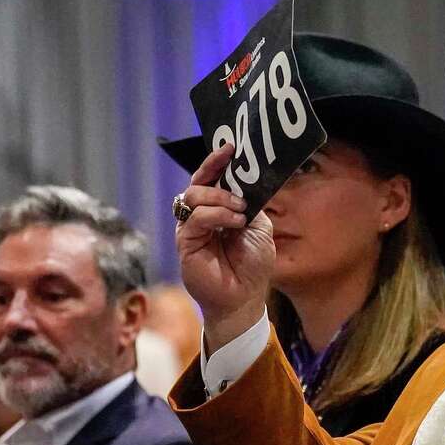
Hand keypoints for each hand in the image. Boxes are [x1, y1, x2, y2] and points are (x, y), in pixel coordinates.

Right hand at [175, 142, 273, 351]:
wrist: (244, 298)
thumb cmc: (252, 266)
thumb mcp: (259, 229)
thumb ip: (252, 205)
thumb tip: (250, 183)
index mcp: (218, 210)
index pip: (211, 179)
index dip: (217, 162)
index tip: (231, 147)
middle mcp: (201, 217)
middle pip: (198, 182)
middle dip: (215, 173)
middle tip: (237, 183)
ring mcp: (191, 229)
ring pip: (193, 196)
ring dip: (219, 197)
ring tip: (240, 210)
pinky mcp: (185, 242)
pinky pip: (195, 218)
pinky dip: (216, 215)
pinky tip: (234, 221)